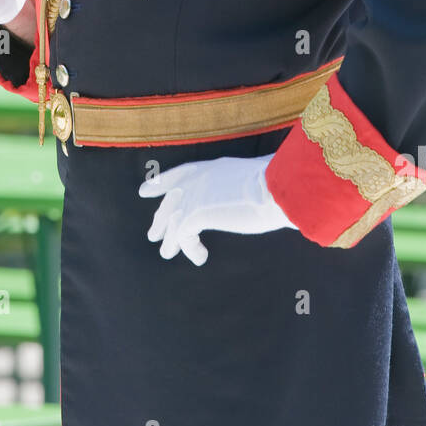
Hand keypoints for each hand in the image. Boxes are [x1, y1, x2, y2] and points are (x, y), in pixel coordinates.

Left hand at [139, 154, 295, 265]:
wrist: (277, 189)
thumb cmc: (280, 184)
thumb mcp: (260, 176)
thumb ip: (249, 183)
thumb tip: (264, 184)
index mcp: (213, 167)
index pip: (180, 173)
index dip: (161, 182)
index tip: (145, 190)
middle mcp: (198, 179)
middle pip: (171, 200)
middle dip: (161, 218)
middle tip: (152, 233)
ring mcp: (194, 195)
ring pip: (172, 220)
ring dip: (169, 239)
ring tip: (166, 252)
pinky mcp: (194, 214)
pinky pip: (183, 237)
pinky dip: (191, 249)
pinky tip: (200, 258)